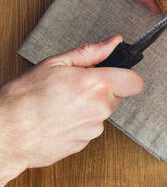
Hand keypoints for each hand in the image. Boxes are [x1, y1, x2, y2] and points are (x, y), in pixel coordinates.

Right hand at [0, 37, 143, 186]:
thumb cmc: (23, 99)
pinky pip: (89, 128)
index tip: (114, 74)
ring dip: (89, 108)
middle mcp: (99, 109)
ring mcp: (93, 129)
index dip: (125, 75)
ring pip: (102, 113)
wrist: (7, 133)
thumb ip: (90, 52)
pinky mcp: (84, 143)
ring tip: (61, 104)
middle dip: (102, 91)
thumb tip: (112, 43)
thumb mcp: (54, 64)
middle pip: (117, 96)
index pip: (135, 81)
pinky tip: (58, 118)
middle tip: (75, 88)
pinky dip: (78, 123)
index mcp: (96, 85)